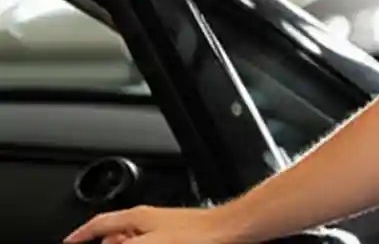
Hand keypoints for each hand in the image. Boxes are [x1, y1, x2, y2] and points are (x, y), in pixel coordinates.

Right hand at [63, 205, 234, 243]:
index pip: (99, 224)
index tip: (70, 242)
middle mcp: (148, 219)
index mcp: (137, 217)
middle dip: (106, 243)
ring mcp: (162, 227)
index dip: (80, 234)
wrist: (229, 231)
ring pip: (133, 239)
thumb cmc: (196, 234)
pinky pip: (149, 241)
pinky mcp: (175, 235)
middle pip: (114, 233)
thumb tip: (104, 243)